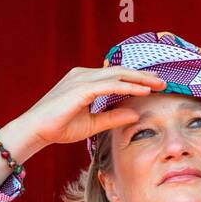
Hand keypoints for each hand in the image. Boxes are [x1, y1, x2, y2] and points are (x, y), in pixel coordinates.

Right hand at [12, 66, 167, 150]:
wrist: (36, 130)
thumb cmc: (60, 127)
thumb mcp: (93, 124)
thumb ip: (113, 117)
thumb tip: (134, 115)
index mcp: (86, 80)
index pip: (116, 76)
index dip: (137, 79)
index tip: (155, 85)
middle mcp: (84, 75)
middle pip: (120, 71)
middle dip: (143, 76)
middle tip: (164, 82)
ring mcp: (81, 79)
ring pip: (117, 75)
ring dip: (140, 79)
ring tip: (158, 84)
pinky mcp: (80, 89)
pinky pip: (109, 86)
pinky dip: (127, 87)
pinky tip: (142, 91)